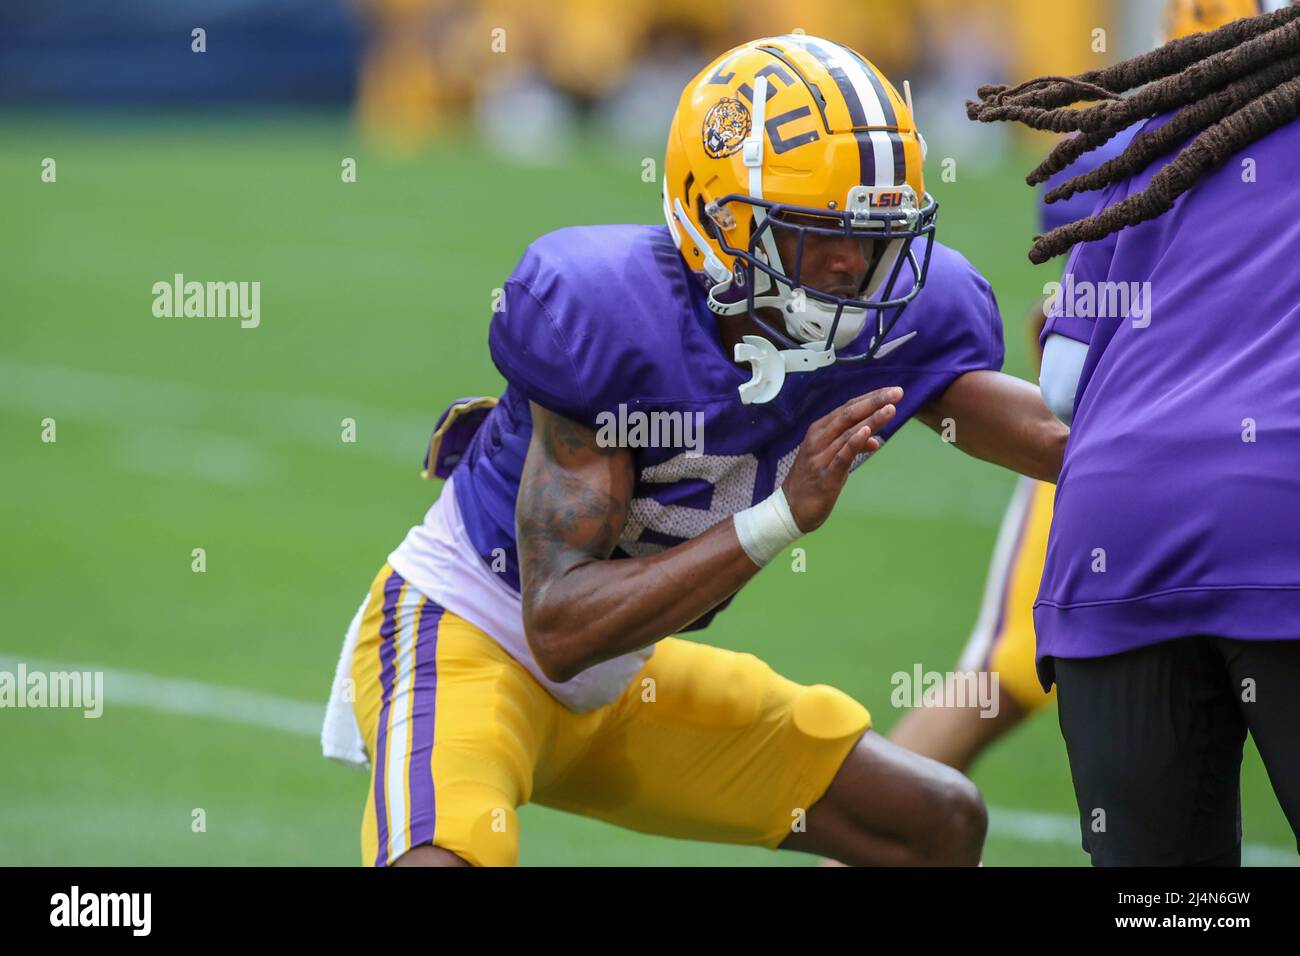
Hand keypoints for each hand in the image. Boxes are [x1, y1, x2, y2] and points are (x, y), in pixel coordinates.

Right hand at [781, 386, 901, 532]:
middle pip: (848, 414)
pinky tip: (868, 433)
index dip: (871, 398)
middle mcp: (818, 439)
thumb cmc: (811, 481)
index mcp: (819, 431)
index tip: (892, 391)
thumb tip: (875, 439)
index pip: (847, 408)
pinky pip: (841, 456)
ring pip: (847, 432)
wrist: (789, 509)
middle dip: (874, 402)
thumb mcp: (832, 459)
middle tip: (897, 393)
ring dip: (870, 419)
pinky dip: (854, 443)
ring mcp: (820, 457)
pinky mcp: (826, 476)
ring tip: (890, 409)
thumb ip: (852, 446)